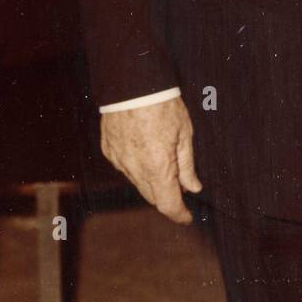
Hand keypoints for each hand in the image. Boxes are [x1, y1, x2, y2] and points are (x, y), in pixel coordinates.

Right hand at [101, 96, 201, 223]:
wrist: (133, 84)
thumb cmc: (163, 105)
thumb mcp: (184, 133)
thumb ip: (187, 165)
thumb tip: (193, 187)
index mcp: (158, 167)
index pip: (168, 204)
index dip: (179, 214)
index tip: (187, 216)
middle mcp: (135, 169)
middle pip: (152, 197)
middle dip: (167, 198)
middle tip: (181, 190)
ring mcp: (119, 161)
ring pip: (137, 183)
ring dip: (151, 182)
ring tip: (164, 164)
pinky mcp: (109, 151)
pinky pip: (125, 167)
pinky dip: (136, 167)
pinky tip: (145, 152)